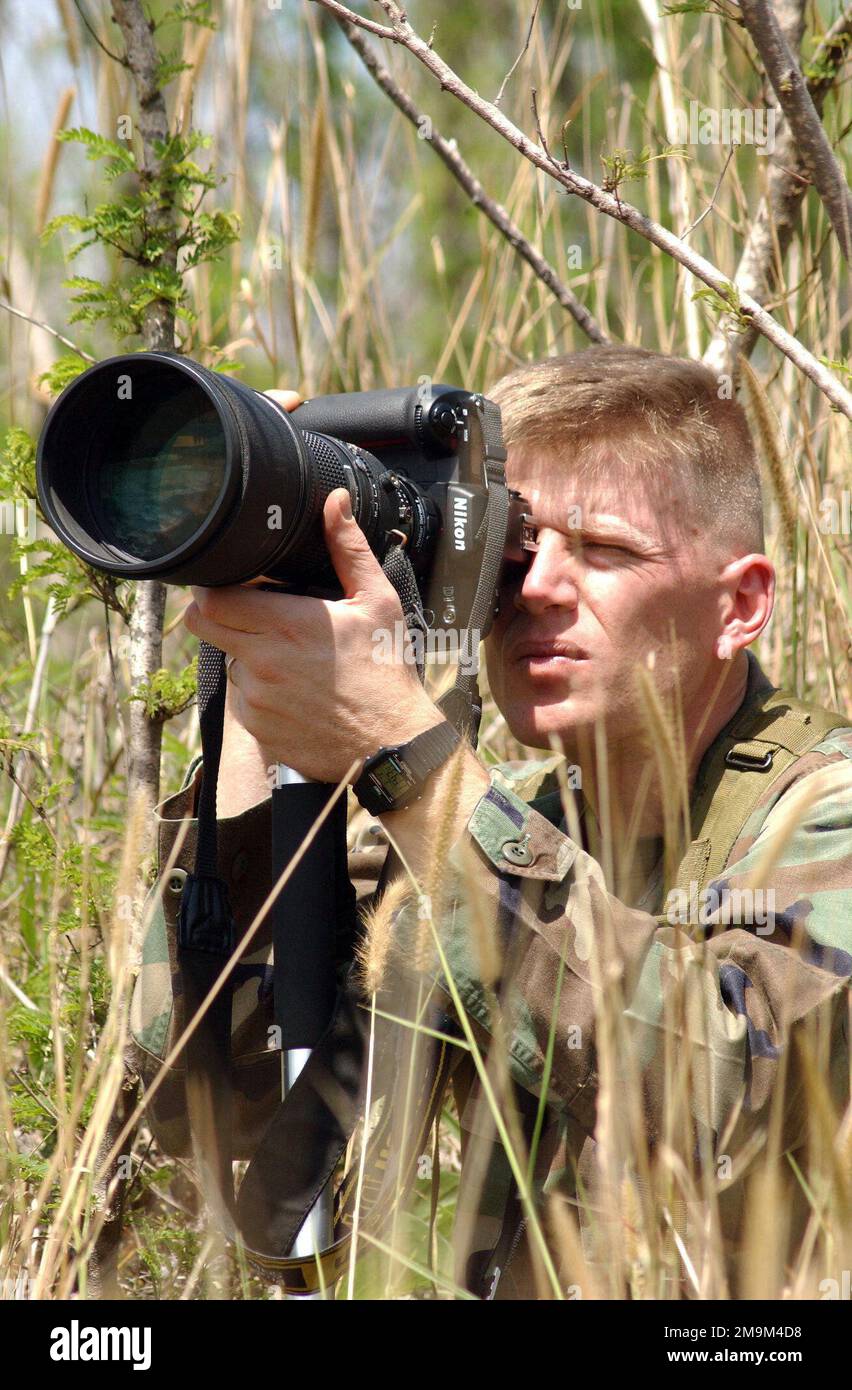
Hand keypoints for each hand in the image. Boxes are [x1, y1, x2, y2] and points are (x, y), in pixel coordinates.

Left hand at [183, 486, 443, 784]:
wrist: (391, 746)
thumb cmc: (387, 671)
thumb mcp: (377, 603)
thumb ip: (348, 549)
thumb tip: (334, 502)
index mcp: (287, 624)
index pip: (212, 599)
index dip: (214, 587)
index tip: (233, 584)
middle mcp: (262, 661)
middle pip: (203, 626)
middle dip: (218, 614)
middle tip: (248, 613)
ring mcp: (255, 698)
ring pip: (227, 661)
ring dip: (245, 654)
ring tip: (289, 658)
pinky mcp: (257, 728)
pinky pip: (242, 699)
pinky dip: (259, 691)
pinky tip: (294, 690)